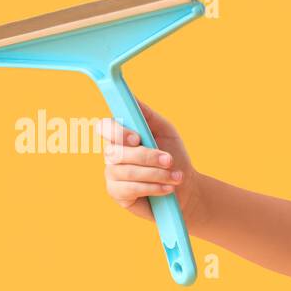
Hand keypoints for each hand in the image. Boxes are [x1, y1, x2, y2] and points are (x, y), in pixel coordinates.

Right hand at [100, 99, 209, 227]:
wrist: (186, 189)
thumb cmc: (174, 157)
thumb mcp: (165, 131)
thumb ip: (147, 115)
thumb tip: (131, 97)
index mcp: (121, 136)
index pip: (104, 127)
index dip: (117, 132)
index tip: (137, 138)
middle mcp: (112, 154)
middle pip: (116, 151)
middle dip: (148, 157)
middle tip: (169, 161)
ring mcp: (112, 175)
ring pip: (125, 171)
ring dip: (155, 174)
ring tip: (175, 177)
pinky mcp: (117, 194)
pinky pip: (129, 189)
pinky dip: (152, 188)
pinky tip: (167, 188)